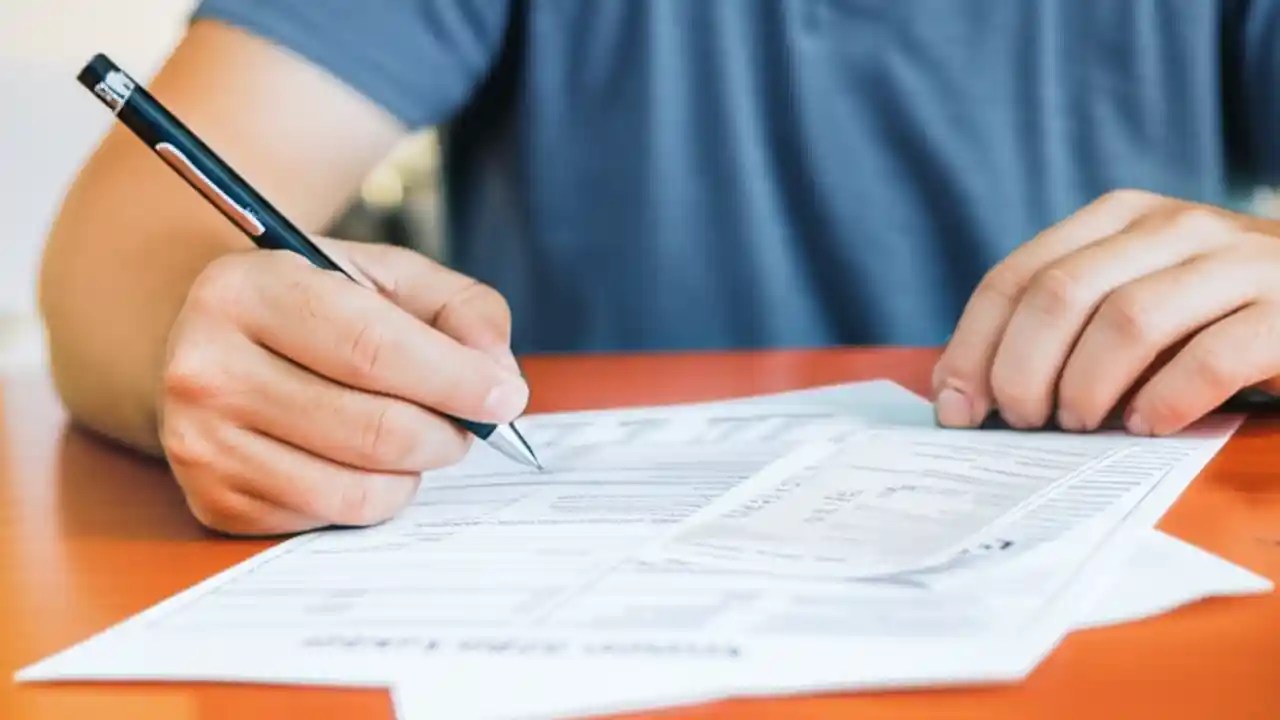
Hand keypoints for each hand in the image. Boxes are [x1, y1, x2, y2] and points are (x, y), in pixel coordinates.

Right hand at [158, 239, 526, 535]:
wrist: (212, 347)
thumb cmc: (313, 307)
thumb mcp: (382, 277)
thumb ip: (457, 308)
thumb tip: (498, 373)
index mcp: (247, 290)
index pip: (371, 348)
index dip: (453, 379)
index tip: (505, 396)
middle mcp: (206, 368)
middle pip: (374, 429)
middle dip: (447, 432)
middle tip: (470, 422)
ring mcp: (202, 444)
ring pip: (358, 489)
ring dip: (414, 470)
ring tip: (419, 436)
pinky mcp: (214, 503)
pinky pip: (330, 519)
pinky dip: (372, 495)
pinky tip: (364, 460)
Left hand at [932, 189, 1279, 434]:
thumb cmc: (1216, 319)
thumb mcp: (1134, 302)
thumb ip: (1061, 327)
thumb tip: (962, 395)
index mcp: (1122, 217)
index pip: (1017, 277)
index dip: (975, 346)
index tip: (958, 407)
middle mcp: (1176, 226)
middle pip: (1060, 295)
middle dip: (1022, 370)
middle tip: (1022, 422)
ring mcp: (1239, 262)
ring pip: (1128, 320)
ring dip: (1086, 387)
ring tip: (1079, 427)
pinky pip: (1211, 357)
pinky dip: (1165, 399)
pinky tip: (1146, 426)